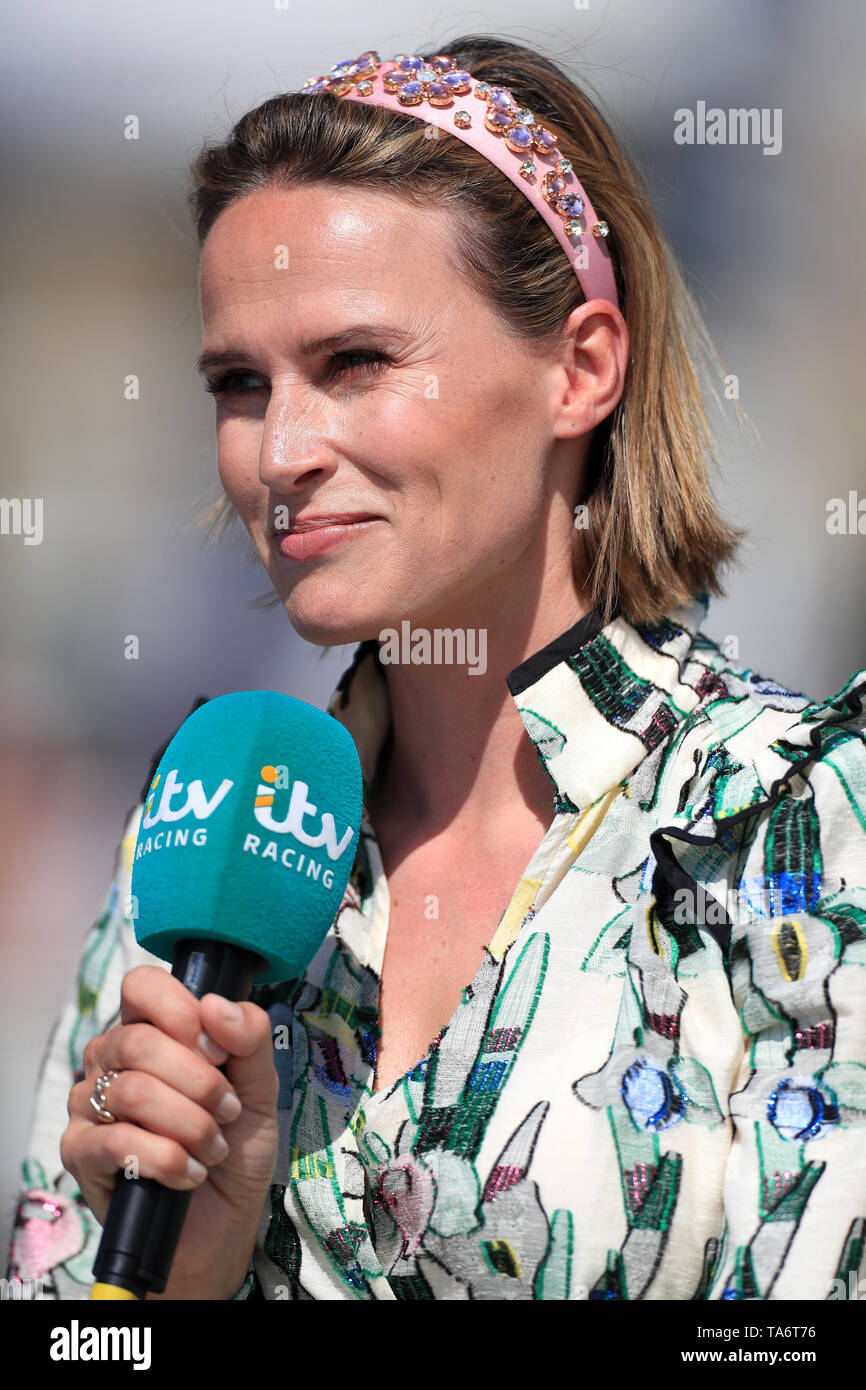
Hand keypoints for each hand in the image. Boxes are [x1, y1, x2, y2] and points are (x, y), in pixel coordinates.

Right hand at [61, 965, 278, 1298]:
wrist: (223, 1222)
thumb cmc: (234, 1148)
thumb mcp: (259, 1087)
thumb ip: (250, 1038)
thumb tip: (217, 1005)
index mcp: (150, 1031)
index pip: (142, 985)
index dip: (181, 1011)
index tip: (219, 1050)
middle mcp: (111, 1060)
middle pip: (138, 1041)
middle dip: (199, 1082)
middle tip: (226, 1112)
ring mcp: (89, 1105)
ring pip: (131, 1091)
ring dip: (189, 1124)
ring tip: (212, 1147)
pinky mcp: (81, 1154)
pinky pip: (117, 1141)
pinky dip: (167, 1158)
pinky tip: (189, 1173)